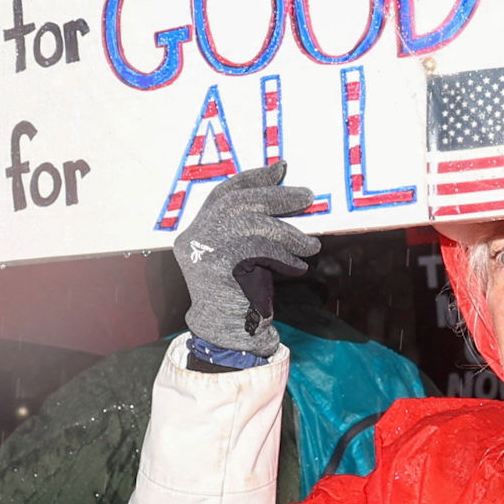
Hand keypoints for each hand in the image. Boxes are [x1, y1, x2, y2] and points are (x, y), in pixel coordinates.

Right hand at [173, 164, 319, 361]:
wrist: (227, 334)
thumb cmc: (241, 295)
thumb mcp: (240, 255)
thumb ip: (249, 228)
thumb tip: (287, 195)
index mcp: (193, 231)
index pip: (224, 193)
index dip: (253, 178)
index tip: (281, 169)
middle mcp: (193, 237)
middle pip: (239, 203)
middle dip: (277, 197)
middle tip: (308, 196)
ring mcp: (202, 250)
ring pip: (253, 225)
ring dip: (288, 233)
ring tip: (311, 245)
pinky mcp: (219, 266)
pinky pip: (259, 249)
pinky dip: (284, 256)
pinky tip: (298, 265)